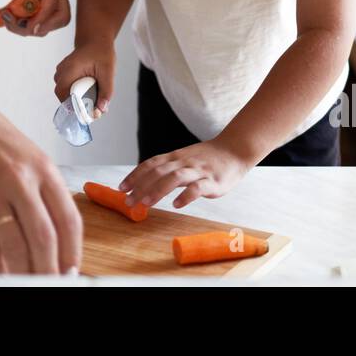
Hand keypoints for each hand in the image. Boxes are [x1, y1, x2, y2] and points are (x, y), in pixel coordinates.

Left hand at [0, 0, 70, 36]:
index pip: (53, 1)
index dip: (43, 17)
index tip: (27, 26)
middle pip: (61, 17)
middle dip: (40, 27)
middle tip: (15, 25)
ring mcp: (49, 0)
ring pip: (47, 24)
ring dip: (26, 28)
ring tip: (4, 17)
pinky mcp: (40, 7)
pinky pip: (35, 23)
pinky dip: (20, 25)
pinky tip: (5, 15)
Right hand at [0, 100, 81, 273]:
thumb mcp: (31, 157)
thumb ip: (44, 194)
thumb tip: (56, 238)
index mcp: (44, 169)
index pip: (68, 219)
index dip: (73, 252)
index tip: (71, 270)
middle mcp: (20, 180)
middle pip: (44, 238)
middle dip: (49, 270)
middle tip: (50, 282)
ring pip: (15, 245)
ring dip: (22, 272)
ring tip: (25, 281)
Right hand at [53, 43, 114, 118]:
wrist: (95, 40)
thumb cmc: (101, 53)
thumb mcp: (108, 72)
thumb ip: (106, 91)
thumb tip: (102, 110)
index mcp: (70, 70)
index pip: (64, 95)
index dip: (75, 108)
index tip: (88, 114)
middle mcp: (61, 72)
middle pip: (64, 97)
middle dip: (78, 105)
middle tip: (94, 108)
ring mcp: (61, 73)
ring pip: (65, 94)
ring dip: (78, 99)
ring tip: (94, 97)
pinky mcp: (64, 75)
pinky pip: (67, 89)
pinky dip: (77, 93)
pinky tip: (89, 90)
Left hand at [119, 136, 254, 208]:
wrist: (235, 150)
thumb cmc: (208, 158)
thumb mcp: (184, 159)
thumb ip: (168, 169)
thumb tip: (146, 182)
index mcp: (175, 157)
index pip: (150, 164)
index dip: (134, 175)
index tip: (121, 188)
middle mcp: (183, 162)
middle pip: (158, 172)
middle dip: (141, 186)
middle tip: (128, 201)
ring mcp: (198, 171)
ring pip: (175, 178)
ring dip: (157, 190)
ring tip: (146, 203)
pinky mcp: (212, 181)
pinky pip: (197, 187)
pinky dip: (185, 196)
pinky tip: (176, 204)